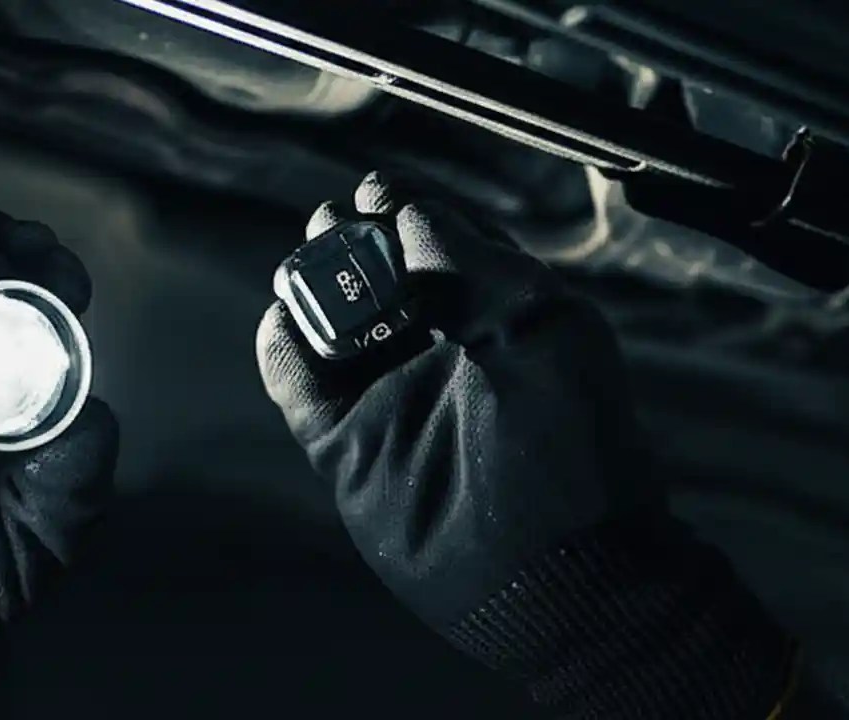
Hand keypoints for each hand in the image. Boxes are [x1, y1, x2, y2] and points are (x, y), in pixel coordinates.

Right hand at [257, 173, 788, 717]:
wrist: (555, 567)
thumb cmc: (567, 437)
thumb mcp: (536, 321)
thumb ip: (472, 259)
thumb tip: (408, 212)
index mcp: (491, 316)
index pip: (430, 245)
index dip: (399, 211)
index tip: (377, 193)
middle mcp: (437, 351)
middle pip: (370, 277)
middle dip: (345, 241)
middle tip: (333, 224)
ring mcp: (391, 398)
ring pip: (327, 323)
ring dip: (307, 284)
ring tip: (305, 264)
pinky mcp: (350, 447)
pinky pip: (298, 385)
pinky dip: (281, 347)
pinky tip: (283, 321)